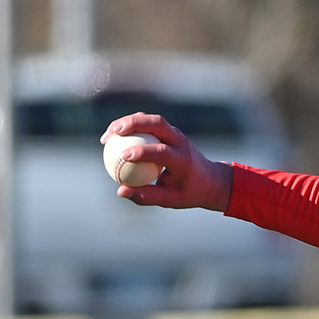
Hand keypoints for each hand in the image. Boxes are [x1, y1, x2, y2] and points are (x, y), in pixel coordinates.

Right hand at [101, 113, 233, 210]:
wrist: (210, 180)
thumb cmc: (189, 192)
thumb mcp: (170, 200)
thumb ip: (146, 196)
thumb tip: (120, 191)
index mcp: (183, 159)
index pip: (162, 151)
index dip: (142, 151)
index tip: (123, 156)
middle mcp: (180, 141)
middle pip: (157, 123)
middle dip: (133, 123)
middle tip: (112, 133)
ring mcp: (176, 133)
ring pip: (152, 118)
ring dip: (129, 121)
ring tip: (109, 134)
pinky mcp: (170, 131)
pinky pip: (149, 123)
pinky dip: (132, 125)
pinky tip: (115, 135)